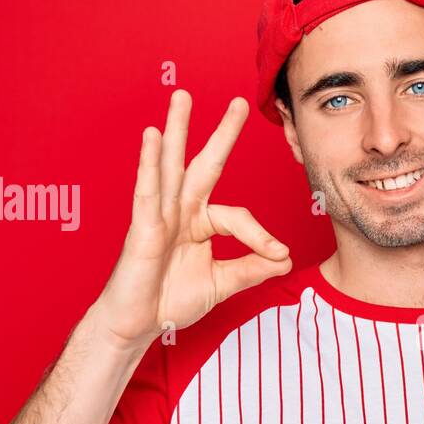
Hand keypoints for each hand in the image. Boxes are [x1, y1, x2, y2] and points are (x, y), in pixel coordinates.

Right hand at [93, 90, 291, 350]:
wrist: (138, 325)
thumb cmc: (171, 301)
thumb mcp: (222, 283)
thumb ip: (252, 269)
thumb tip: (286, 259)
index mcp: (200, 223)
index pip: (239, 218)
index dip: (261, 236)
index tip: (279, 254)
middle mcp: (181, 212)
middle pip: (204, 165)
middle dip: (221, 134)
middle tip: (238, 102)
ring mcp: (159, 216)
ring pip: (171, 166)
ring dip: (176, 130)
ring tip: (182, 97)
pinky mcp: (142, 227)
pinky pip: (148, 191)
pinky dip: (150, 163)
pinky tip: (152, 137)